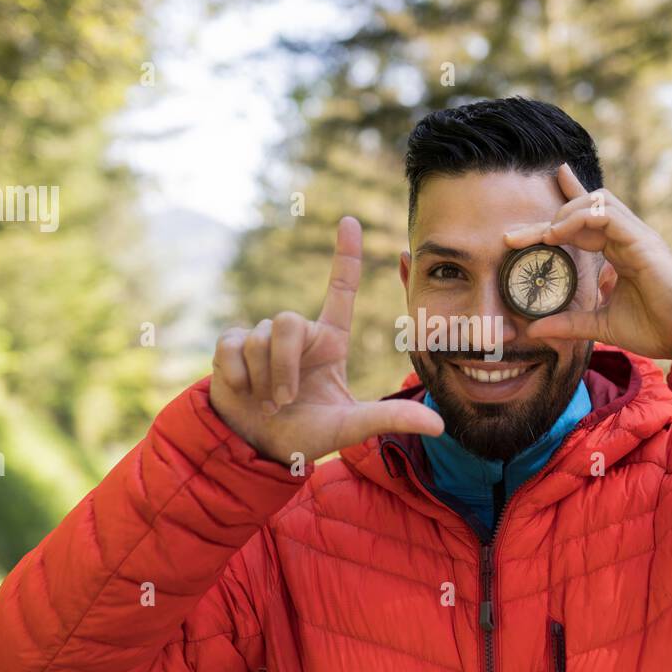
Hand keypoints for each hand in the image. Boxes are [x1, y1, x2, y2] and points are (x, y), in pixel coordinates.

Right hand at [210, 215, 443, 464]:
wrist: (259, 450)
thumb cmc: (308, 434)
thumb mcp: (352, 427)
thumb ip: (390, 419)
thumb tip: (439, 423)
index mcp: (330, 342)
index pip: (340, 290)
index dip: (346, 255)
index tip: (350, 221)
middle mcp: (298, 335)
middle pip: (287, 321)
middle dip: (283, 367)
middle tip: (283, 401)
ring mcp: (262, 339)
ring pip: (260, 338)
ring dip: (263, 378)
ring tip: (267, 402)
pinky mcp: (231, 347)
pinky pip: (232, 345)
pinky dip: (237, 375)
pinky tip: (242, 391)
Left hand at [503, 163, 671, 359]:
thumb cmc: (654, 328)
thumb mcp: (600, 326)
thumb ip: (569, 324)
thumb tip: (533, 330)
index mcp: (620, 250)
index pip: (589, 215)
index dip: (567, 200)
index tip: (539, 200)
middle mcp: (627, 237)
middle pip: (586, 206)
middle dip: (549, 214)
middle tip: (513, 236)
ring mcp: (636, 236)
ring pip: (598, 201)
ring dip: (565, 212)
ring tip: (542, 236)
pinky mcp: (643, 241)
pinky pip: (608, 215)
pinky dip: (580, 218)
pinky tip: (559, 234)